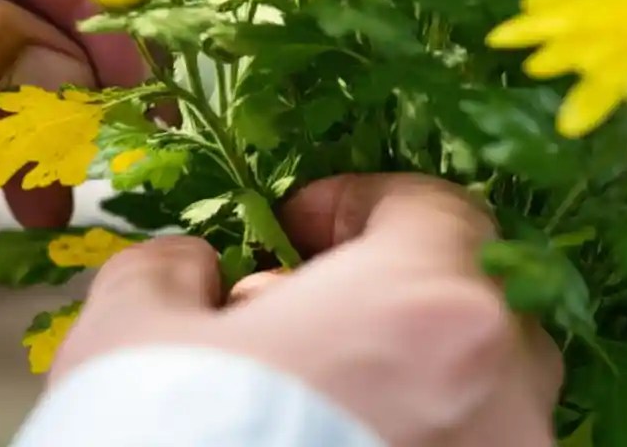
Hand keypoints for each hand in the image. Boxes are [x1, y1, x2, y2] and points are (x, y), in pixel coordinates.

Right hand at [52, 174, 561, 446]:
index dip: (360, 204)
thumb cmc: (167, 441)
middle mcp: (496, 398)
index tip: (297, 228)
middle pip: (470, 307)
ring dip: (399, 382)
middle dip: (384, 299)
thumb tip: (195, 273)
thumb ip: (177, 268)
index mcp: (424, 310)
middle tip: (291, 320)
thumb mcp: (130, 326)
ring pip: (476, 401)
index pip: (438, 210)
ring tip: (301, 403)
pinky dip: (406, 442)